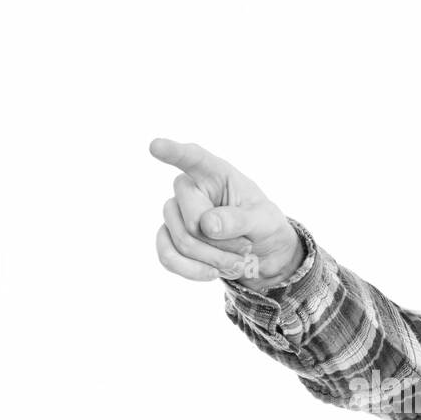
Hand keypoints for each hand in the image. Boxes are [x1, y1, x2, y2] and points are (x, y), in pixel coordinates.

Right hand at [150, 138, 303, 289]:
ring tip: (236, 262)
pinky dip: (193, 271)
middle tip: (246, 249)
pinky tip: (213, 273)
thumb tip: (206, 225)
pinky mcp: (169, 239)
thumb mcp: (264, 221)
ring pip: (181, 241)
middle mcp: (191, 189)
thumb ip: (239, 219)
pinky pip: (167, 257)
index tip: (155, 146)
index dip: (174, 152)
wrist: (261, 256)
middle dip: (220, 242)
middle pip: (189, 216)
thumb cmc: (264, 226)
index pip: (193, 158)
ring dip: (213, 259)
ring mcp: (176, 214)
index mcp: (216, 174)